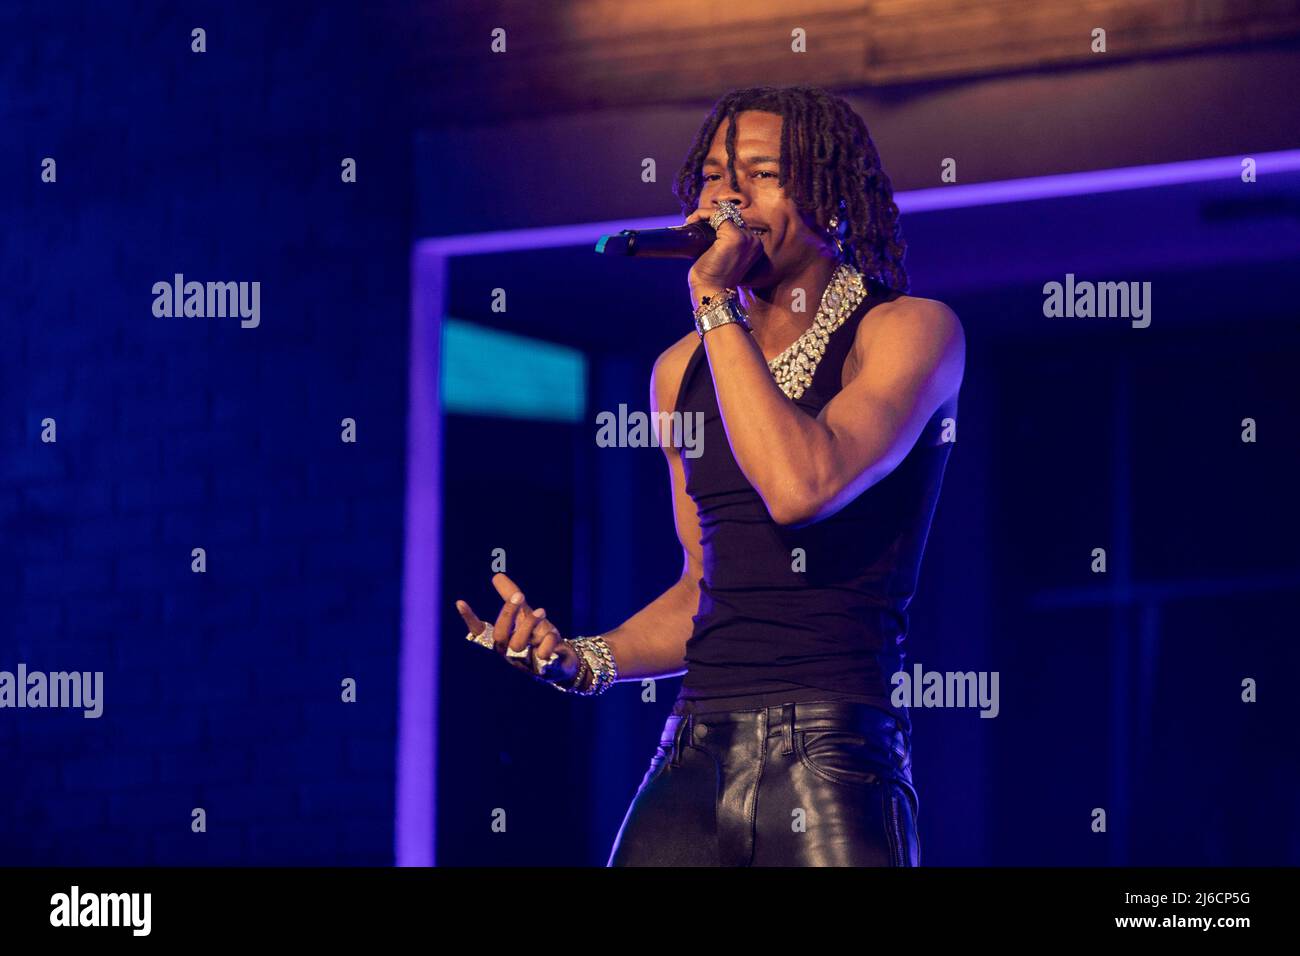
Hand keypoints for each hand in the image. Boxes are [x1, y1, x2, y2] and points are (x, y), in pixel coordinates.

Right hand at [454, 573, 581, 685]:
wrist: (564, 660)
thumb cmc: (538, 637)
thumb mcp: (526, 615)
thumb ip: (511, 597)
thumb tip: (496, 575)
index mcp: (502, 640)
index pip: (480, 632)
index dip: (469, 618)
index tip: (460, 602)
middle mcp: (509, 653)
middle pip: (500, 635)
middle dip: (508, 613)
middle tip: (519, 594)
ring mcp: (524, 662)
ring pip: (519, 643)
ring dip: (530, 623)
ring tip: (542, 610)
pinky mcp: (542, 668)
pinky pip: (541, 654)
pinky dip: (547, 641)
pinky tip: (552, 635)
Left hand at [684, 205, 764, 309]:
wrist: (711, 294)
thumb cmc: (713, 280)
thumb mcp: (723, 258)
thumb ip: (724, 243)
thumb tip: (708, 227)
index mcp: (755, 246)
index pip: (737, 223)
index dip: (717, 221)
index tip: (699, 226)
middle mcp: (754, 241)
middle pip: (732, 216)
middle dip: (711, 217)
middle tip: (693, 223)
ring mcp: (746, 238)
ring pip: (724, 214)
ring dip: (705, 214)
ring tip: (691, 222)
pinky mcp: (735, 237)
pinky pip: (717, 215)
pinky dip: (702, 214)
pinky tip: (692, 221)